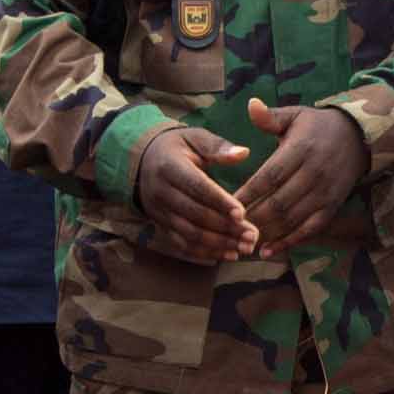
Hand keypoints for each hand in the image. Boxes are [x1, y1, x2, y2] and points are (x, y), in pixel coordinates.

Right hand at [134, 122, 260, 262]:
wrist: (141, 160)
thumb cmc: (176, 147)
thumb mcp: (194, 137)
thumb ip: (218, 146)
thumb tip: (243, 153)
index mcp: (170, 167)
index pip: (197, 187)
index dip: (220, 202)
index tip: (242, 214)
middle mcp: (161, 192)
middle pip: (195, 215)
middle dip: (225, 229)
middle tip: (252, 236)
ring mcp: (159, 212)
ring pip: (189, 234)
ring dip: (218, 245)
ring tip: (243, 249)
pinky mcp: (160, 225)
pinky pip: (181, 244)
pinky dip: (203, 253)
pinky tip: (225, 256)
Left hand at [238, 99, 370, 254]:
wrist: (359, 136)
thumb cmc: (317, 126)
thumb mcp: (295, 115)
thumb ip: (270, 117)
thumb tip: (250, 104)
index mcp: (301, 149)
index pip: (270, 176)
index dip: (248, 192)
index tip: (227, 204)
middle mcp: (314, 173)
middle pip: (279, 202)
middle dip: (254, 218)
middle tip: (230, 229)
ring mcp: (325, 192)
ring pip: (292, 219)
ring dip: (267, 233)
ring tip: (243, 242)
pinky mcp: (332, 206)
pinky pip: (310, 229)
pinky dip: (289, 242)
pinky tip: (268, 251)